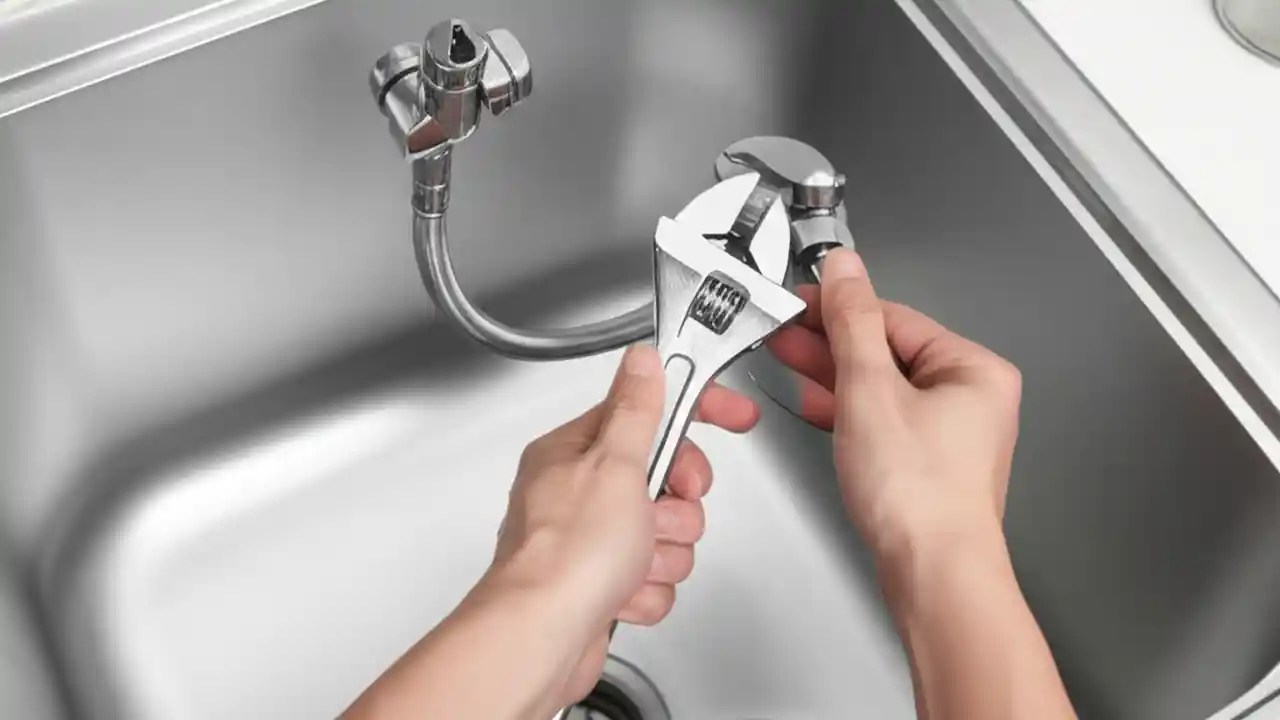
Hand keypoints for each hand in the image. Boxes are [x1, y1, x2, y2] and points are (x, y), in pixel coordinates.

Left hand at [490, 344, 758, 706]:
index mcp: (573, 453)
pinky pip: (656, 577)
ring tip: (634, 562)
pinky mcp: (603, 583)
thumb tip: (642, 361)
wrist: (542, 638)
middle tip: (662, 512)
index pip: (646, 411)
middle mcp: (579, 493)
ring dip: (663, 553)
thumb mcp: (613, 464)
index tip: (733, 415)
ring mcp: (591, 541)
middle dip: (676, 506)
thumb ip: (636, 410)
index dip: (697, 411)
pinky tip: (622, 593)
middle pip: (666, 479)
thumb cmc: (564, 556)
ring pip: (666, 533)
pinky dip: (647, 589)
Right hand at [767, 249, 1021, 561]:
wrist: (933, 575)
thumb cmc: (917, 494)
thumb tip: (844, 268)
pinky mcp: (927, 465)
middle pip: (888, 351)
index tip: (798, 303)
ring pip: (882, 387)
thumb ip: (852, 322)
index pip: (894, 318)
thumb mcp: (869, 389)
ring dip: (834, 375)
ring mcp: (951, 435)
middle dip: (830, 343)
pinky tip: (817, 405)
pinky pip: (883, 420)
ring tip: (788, 361)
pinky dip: (848, 411)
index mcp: (974, 370)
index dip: (839, 308)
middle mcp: (972, 399)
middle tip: (783, 333)